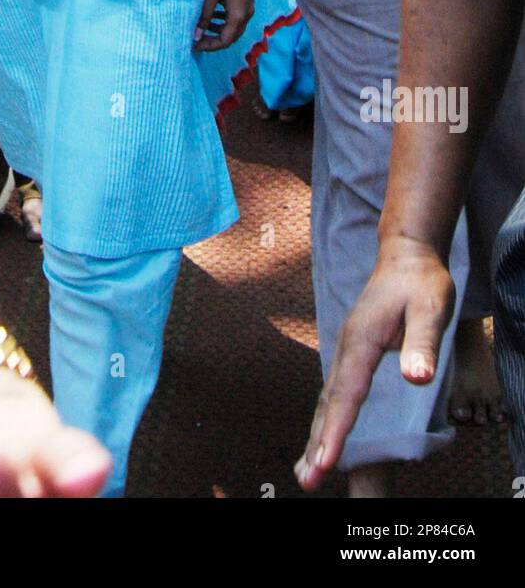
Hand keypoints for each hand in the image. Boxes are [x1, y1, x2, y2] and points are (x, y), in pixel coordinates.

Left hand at [193, 0, 253, 52]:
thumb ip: (204, 17)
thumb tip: (196, 35)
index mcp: (238, 16)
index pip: (224, 41)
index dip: (209, 46)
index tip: (194, 45)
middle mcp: (246, 15)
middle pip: (230, 37)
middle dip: (213, 40)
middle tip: (197, 39)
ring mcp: (248, 8)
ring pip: (233, 28)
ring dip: (219, 30)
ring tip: (202, 27)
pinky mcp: (246, 1)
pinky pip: (235, 17)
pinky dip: (224, 20)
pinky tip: (213, 14)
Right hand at [295, 237, 454, 490]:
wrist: (406, 255)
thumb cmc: (421, 282)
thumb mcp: (431, 308)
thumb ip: (422, 344)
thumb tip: (417, 380)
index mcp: (362, 341)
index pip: (348, 394)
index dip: (336, 430)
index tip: (325, 462)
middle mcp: (347, 348)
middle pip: (329, 403)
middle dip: (317, 443)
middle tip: (307, 481)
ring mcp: (346, 351)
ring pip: (327, 400)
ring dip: (317, 436)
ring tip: (306, 472)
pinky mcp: (352, 354)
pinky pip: (334, 393)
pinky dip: (324, 420)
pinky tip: (322, 436)